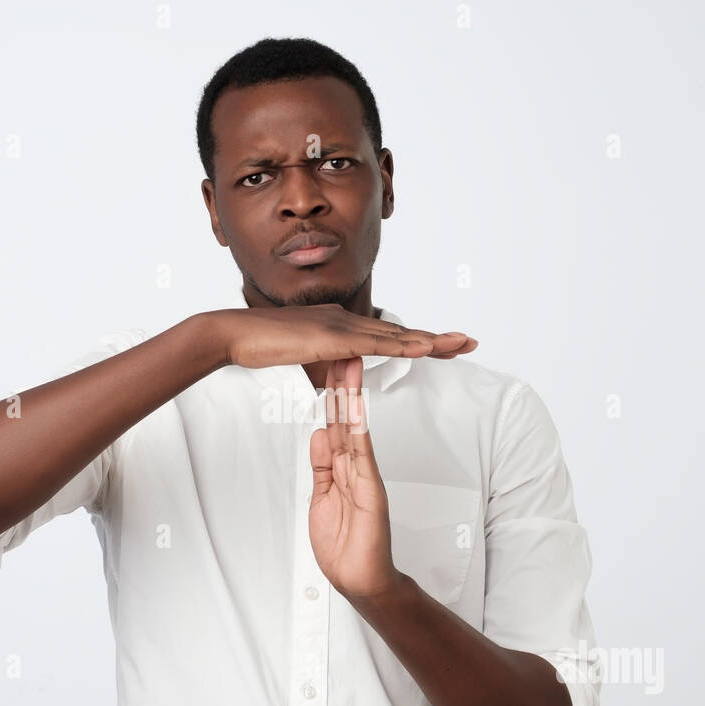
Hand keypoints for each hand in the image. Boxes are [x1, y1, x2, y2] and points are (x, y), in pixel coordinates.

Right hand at [212, 303, 475, 368]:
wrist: (234, 335)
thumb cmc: (260, 347)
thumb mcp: (302, 362)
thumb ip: (325, 369)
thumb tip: (338, 384)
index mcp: (340, 327)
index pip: (388, 337)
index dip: (418, 341)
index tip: (445, 346)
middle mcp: (346, 321)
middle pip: (401, 333)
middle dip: (438, 339)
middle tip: (470, 342)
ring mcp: (341, 327)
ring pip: (395, 337)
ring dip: (431, 341)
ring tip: (460, 345)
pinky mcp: (332, 338)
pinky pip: (375, 344)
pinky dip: (402, 346)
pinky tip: (424, 349)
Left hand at [308, 356, 401, 604]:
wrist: (361, 582)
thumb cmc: (344, 546)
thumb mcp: (322, 499)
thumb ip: (322, 467)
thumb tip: (319, 434)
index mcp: (343, 469)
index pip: (335, 424)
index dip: (329, 394)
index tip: (325, 365)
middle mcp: (356, 467)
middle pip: (346, 418)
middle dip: (341, 383)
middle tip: (341, 347)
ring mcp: (365, 477)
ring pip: (355, 429)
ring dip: (350, 397)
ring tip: (349, 364)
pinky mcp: (370, 492)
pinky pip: (362, 456)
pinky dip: (358, 431)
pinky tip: (354, 410)